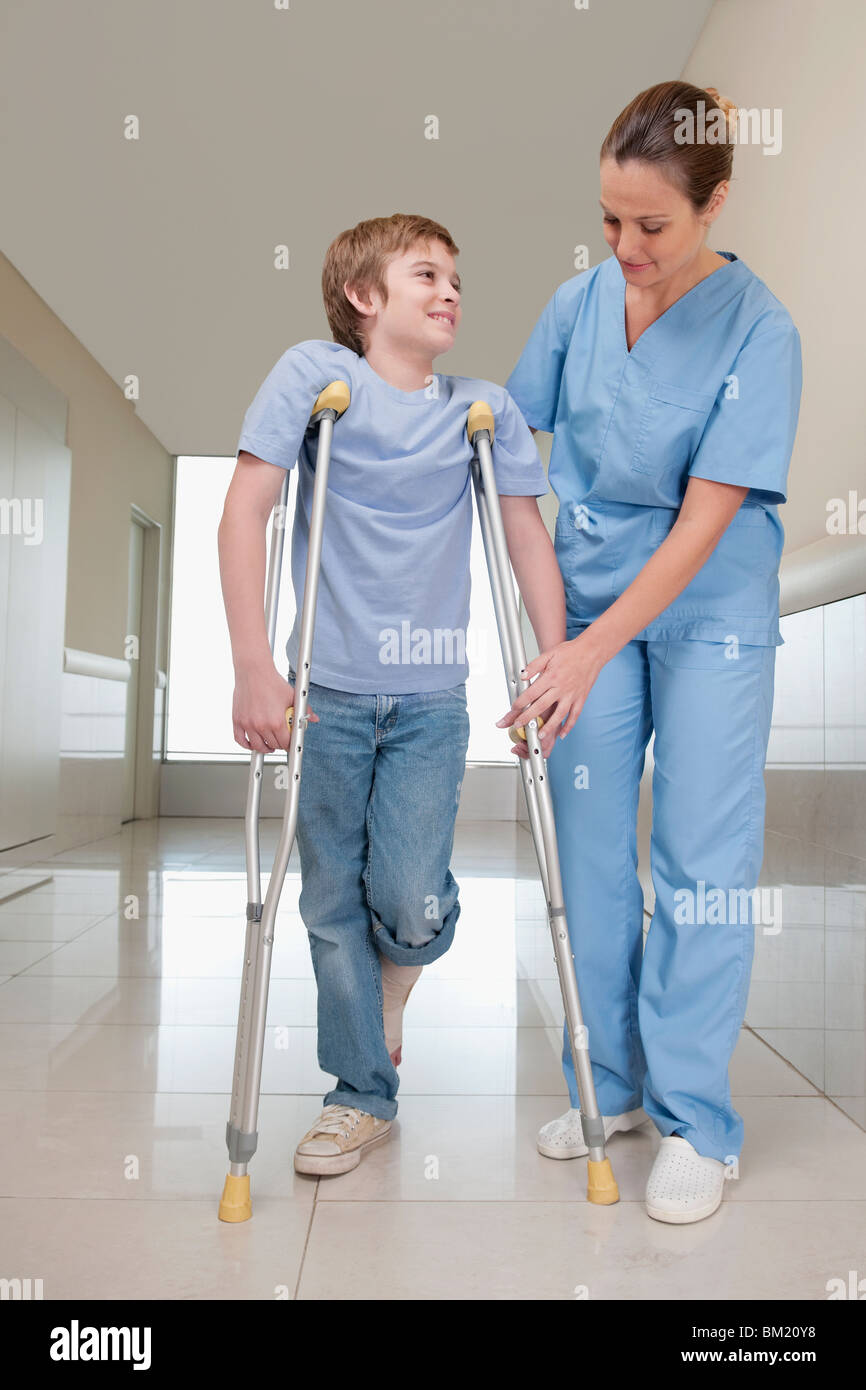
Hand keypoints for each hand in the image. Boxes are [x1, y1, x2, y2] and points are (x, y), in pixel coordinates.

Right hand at [232, 663, 318, 753]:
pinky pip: (240, 740)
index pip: (285, 743)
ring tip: (268, 745)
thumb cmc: (271, 681)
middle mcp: (261, 725)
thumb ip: (304, 709)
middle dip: (278, 745)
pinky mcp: (237, 720)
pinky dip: (246, 745)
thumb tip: (313, 718)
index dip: (290, 745)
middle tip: (280, 741)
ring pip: (257, 746)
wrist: (253, 671)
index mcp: (276, 721)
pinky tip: (252, 743)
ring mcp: (248, 724)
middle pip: (272, 745)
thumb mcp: (292, 696)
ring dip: (264, 748)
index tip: (290, 745)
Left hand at [494, 631, 604, 760]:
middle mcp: (561, 688)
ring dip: (549, 727)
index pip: (532, 693)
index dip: (520, 703)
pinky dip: (569, 726)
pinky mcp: (581, 698)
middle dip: (528, 718)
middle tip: (518, 726)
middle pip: (542, 706)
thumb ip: (534, 665)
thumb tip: (522, 676)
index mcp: (551, 677)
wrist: (592, 651)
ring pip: (559, 715)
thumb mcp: (549, 654)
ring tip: (539, 736)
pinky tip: (562, 734)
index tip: (513, 709)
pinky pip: (575, 715)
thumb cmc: (571, 651)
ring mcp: (572, 695)